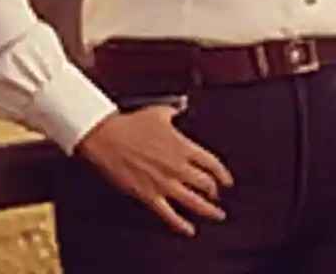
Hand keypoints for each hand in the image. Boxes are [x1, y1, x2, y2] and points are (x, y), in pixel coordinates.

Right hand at [75, 104, 234, 235]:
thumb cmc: (131, 124)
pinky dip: (181, 224)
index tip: (227, 181)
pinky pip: (169, 214)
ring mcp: (165, 183)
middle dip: (214, 192)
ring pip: (194, 202)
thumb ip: (175, 110)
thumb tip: (182, 105)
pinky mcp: (149, 195)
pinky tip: (188, 229)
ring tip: (216, 215)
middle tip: (216, 196)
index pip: (213, 164)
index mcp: (184, 147)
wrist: (108, 138)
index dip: (223, 175)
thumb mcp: (159, 112)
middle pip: (207, 185)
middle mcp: (178, 167)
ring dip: (208, 210)